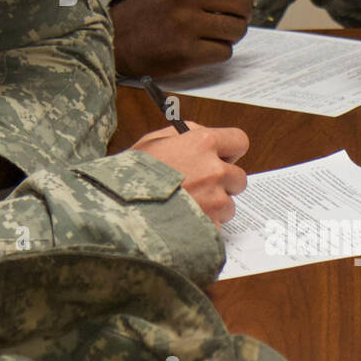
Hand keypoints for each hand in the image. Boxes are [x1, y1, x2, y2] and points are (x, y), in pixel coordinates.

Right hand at [111, 0, 276, 76]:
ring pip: (236, 29)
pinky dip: (218, 51)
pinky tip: (202, 47)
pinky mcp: (184, 53)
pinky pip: (223, 52)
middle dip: (243, 12)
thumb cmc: (153, 7)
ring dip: (231, 34)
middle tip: (229, 17)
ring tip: (214, 32)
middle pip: (242, 2)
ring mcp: (184, 25)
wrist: (116, 38)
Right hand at [130, 122, 248, 224]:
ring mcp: (215, 201)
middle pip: (238, 177)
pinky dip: (203, 226)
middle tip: (200, 186)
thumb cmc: (130, 176)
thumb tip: (198, 132)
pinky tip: (183, 221)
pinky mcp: (211, 227)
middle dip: (223, 182)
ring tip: (186, 207)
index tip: (223, 156)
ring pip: (229, 205)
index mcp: (203, 144)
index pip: (239, 141)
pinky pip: (216, 226)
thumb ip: (181, 133)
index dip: (230, 150)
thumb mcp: (151, 141)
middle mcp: (214, 171)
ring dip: (214, 207)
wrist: (120, 212)